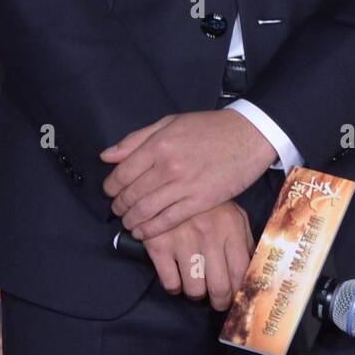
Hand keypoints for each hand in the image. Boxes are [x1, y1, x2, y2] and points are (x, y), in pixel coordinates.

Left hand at [99, 109, 276, 239]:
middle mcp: (168, 166)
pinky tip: (143, 231)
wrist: (248, 135)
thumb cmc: (208, 127)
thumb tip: (107, 156)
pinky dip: (151, 229)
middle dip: (119, 205)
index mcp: (159, 144)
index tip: (109, 191)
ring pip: (147, 210)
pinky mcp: (200, 201)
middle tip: (117, 209)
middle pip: (132, 193)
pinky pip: (168, 220)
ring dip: (131, 220)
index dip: (111, 186)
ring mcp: (185, 185)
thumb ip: (136, 139)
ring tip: (128, 221)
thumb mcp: (170, 123)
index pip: (123, 172)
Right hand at [143, 200, 255, 310]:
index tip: (237, 299)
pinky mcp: (158, 246)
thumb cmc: (207, 205)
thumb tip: (252, 275)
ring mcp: (182, 241)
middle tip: (217, 300)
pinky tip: (177, 275)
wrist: (167, 184)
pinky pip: (171, 284)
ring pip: (194, 290)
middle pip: (219, 288)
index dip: (240, 294)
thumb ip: (245, 242)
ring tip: (196, 282)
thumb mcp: (233, 215)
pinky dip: (175, 287)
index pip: (241, 273)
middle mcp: (208, 235)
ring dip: (197, 293)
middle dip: (220, 302)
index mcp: (230, 227)